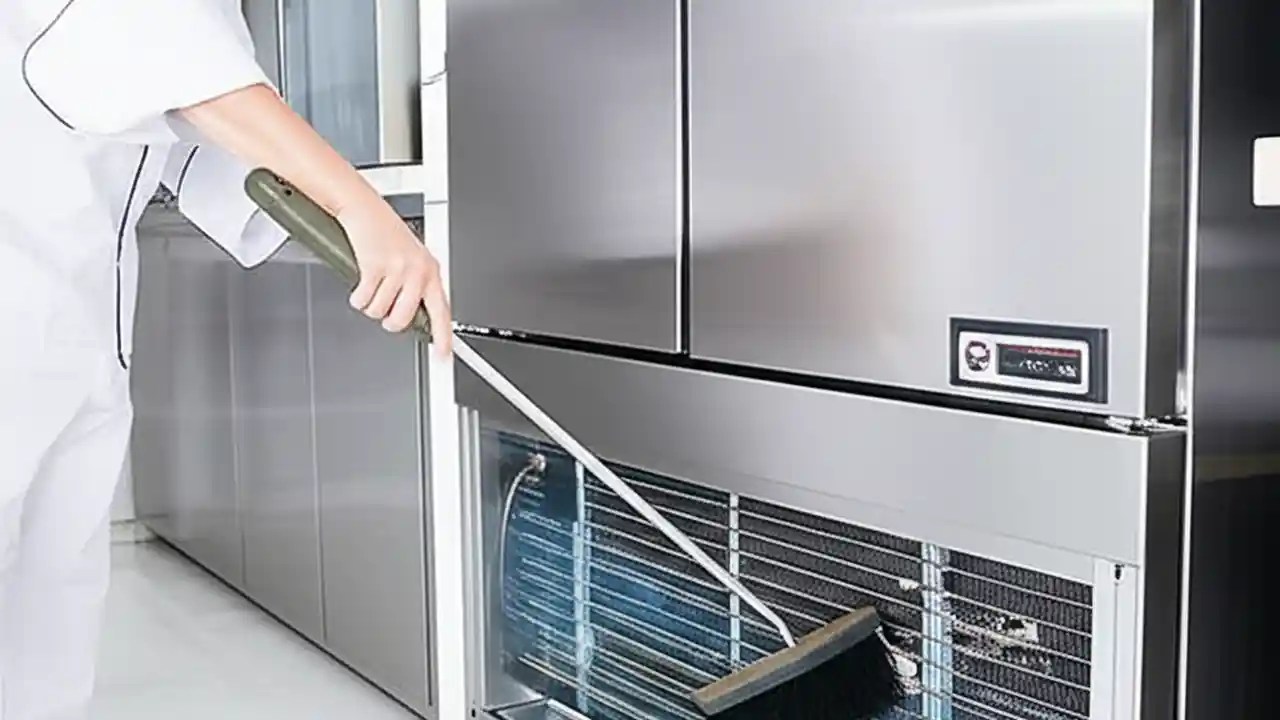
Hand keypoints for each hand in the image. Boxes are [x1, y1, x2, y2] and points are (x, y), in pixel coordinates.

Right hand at [339, 198, 451, 355]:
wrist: (364, 208)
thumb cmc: (386, 233)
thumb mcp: (412, 259)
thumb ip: (417, 286)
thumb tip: (415, 317)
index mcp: (431, 271)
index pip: (442, 312)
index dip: (443, 337)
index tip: (443, 356)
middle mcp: (418, 271)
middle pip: (402, 320)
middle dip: (389, 321)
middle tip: (384, 310)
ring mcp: (397, 270)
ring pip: (379, 312)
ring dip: (370, 304)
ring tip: (372, 285)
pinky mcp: (375, 267)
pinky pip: (363, 300)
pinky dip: (357, 296)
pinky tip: (361, 281)